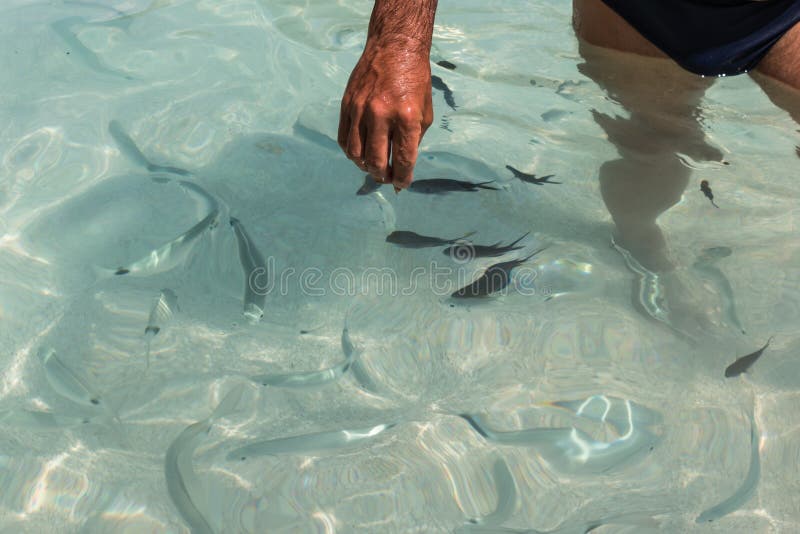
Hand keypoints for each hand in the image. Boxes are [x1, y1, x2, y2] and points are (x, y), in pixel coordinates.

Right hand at [338, 40, 432, 188]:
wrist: (394, 46)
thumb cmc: (415, 80)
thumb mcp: (425, 112)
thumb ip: (414, 140)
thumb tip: (401, 166)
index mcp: (407, 116)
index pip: (402, 159)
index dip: (402, 178)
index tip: (402, 184)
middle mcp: (381, 114)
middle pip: (375, 161)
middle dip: (382, 176)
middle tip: (386, 178)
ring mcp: (360, 109)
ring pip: (355, 153)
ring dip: (364, 166)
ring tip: (373, 168)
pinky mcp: (347, 104)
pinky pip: (343, 138)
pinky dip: (351, 152)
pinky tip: (359, 154)